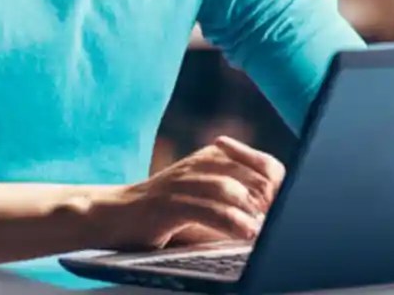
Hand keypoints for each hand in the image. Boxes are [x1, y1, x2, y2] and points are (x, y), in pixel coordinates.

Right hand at [96, 136, 285, 250]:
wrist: (114, 215)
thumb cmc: (162, 215)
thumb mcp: (201, 202)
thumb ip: (231, 205)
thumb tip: (267, 223)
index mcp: (213, 159)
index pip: (263, 164)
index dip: (278, 187)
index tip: (279, 209)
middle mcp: (201, 164)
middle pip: (252, 175)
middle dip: (269, 202)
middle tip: (276, 223)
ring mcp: (183, 181)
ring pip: (229, 190)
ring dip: (250, 213)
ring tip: (261, 232)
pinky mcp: (169, 202)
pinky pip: (206, 209)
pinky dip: (230, 222)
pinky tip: (242, 234)